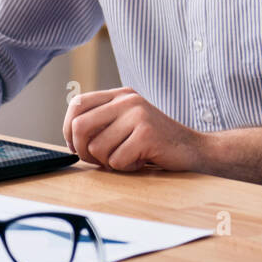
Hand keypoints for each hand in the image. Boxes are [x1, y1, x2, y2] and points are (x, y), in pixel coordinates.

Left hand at [62, 87, 202, 172]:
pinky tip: (141, 160)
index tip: (77, 146)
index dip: (68, 129)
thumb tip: (71, 137)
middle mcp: (128, 100)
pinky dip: (125, 167)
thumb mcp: (128, 123)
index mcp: (121, 95)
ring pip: (97, 148)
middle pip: (80, 126)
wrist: (193, 148)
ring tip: (128, 157)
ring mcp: (138, 114)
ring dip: (109, 162)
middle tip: (99, 160)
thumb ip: (103, 123)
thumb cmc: (155, 142)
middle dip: (83, 150)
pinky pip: (116, 159)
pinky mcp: (146, 133)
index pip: (77, 104)